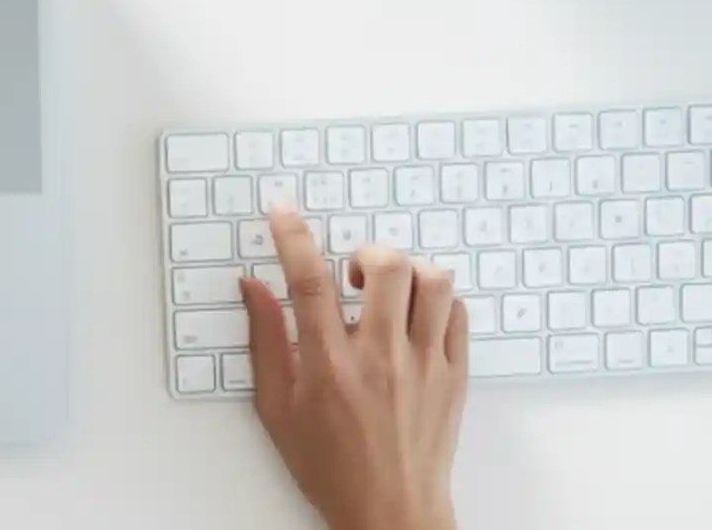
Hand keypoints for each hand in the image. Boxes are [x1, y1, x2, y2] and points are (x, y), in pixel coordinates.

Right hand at [240, 207, 467, 529]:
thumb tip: (253, 288)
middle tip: (353, 275)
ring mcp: (425, 364)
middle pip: (386, 266)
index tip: (283, 211)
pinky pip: (458, 311)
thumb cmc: (329, 466)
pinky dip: (438, 300)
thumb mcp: (277, 409)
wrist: (390, 513)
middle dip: (366, 254)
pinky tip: (416, 318)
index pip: (308, 280)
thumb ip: (264, 342)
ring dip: (407, 272)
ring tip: (389, 294)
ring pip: (433, 281)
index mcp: (329, 366)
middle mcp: (380, 358)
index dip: (293, 235)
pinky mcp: (455, 374)